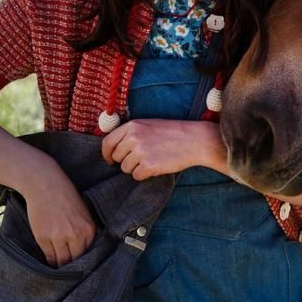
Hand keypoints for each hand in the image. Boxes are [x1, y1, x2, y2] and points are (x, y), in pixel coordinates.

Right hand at [23, 168, 95, 267]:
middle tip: (68, 267)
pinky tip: (50, 257)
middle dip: (71, 264)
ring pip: (61, 261)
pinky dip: (50, 258)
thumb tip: (85, 250)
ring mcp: (58, 237)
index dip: (82, 259)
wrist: (45, 185)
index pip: (87, 253)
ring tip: (59, 264)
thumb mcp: (83, 213)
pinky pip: (49, 255)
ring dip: (60, 263)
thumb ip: (85, 231)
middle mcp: (75, 235)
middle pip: (75, 260)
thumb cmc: (65, 197)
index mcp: (88, 229)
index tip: (78, 262)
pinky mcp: (43, 237)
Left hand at [102, 118, 221, 179]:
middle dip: (126, 160)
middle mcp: (133, 138)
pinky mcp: (149, 165)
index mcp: (132, 125)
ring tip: (152, 159)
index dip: (106, 153)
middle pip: (117, 157)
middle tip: (142, 158)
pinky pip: (137, 176)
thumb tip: (115, 149)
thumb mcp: (149, 125)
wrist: (195, 140)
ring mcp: (141, 152)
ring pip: (126, 168)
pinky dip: (145, 174)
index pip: (107, 142)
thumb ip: (131, 134)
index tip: (110, 160)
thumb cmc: (173, 132)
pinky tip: (157, 166)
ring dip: (136, 168)